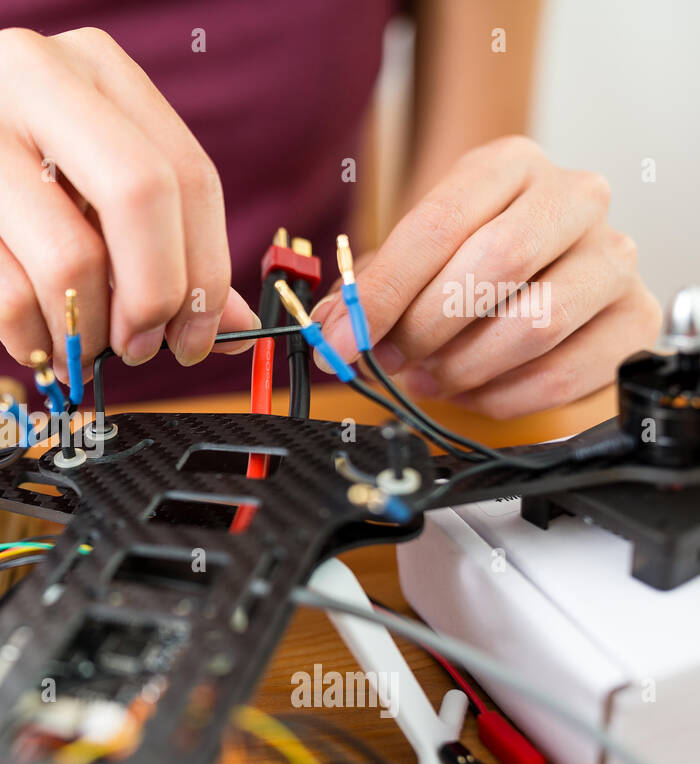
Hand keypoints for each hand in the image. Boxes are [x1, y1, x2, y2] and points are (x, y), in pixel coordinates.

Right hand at [0, 27, 257, 379]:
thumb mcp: (79, 189)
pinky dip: (31, 339)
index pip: (186, 172)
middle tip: (146, 347)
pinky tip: (33, 345)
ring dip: (86, 331)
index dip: (205, 268)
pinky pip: (4, 290)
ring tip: (78, 349)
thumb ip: (157, 242)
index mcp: (91, 64)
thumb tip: (232, 322)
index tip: (198, 333)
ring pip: (69, 256)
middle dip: (156, 295)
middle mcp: (30, 72)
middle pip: (140, 194)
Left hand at [311, 136, 661, 418]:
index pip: (439, 225)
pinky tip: (474, 390)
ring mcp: (614, 257)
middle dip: (426, 327)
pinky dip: (501, 397)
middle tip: (390, 358)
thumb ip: (371, 286)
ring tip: (429, 375)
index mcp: (510, 165)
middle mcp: (574, 198)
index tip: (339, 338)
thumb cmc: (470, 259)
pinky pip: (560, 375)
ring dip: (462, 367)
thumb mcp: (416, 254)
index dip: (380, 291)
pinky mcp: (633, 318)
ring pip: (533, 325)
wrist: (548, 269)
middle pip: (496, 265)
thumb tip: (331, 329)